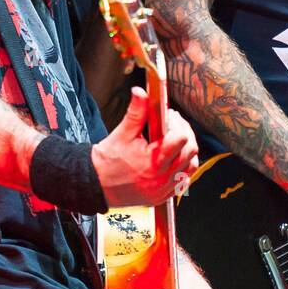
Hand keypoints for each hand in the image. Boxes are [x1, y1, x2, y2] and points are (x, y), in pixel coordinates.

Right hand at [91, 87, 197, 206]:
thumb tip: (140, 92)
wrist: (96, 185)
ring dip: (187, 151)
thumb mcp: (121, 134)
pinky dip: (182, 167)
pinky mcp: (163, 196)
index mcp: (152, 162)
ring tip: (174, 141)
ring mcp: (163, 190)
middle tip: (173, 125)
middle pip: (190, 152)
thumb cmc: (108, 161)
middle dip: (185, 134)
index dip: (177, 124)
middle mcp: (161, 178)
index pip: (181, 139)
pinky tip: (172, 158)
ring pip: (191, 166)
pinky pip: (183, 180)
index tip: (169, 117)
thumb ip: (136, 112)